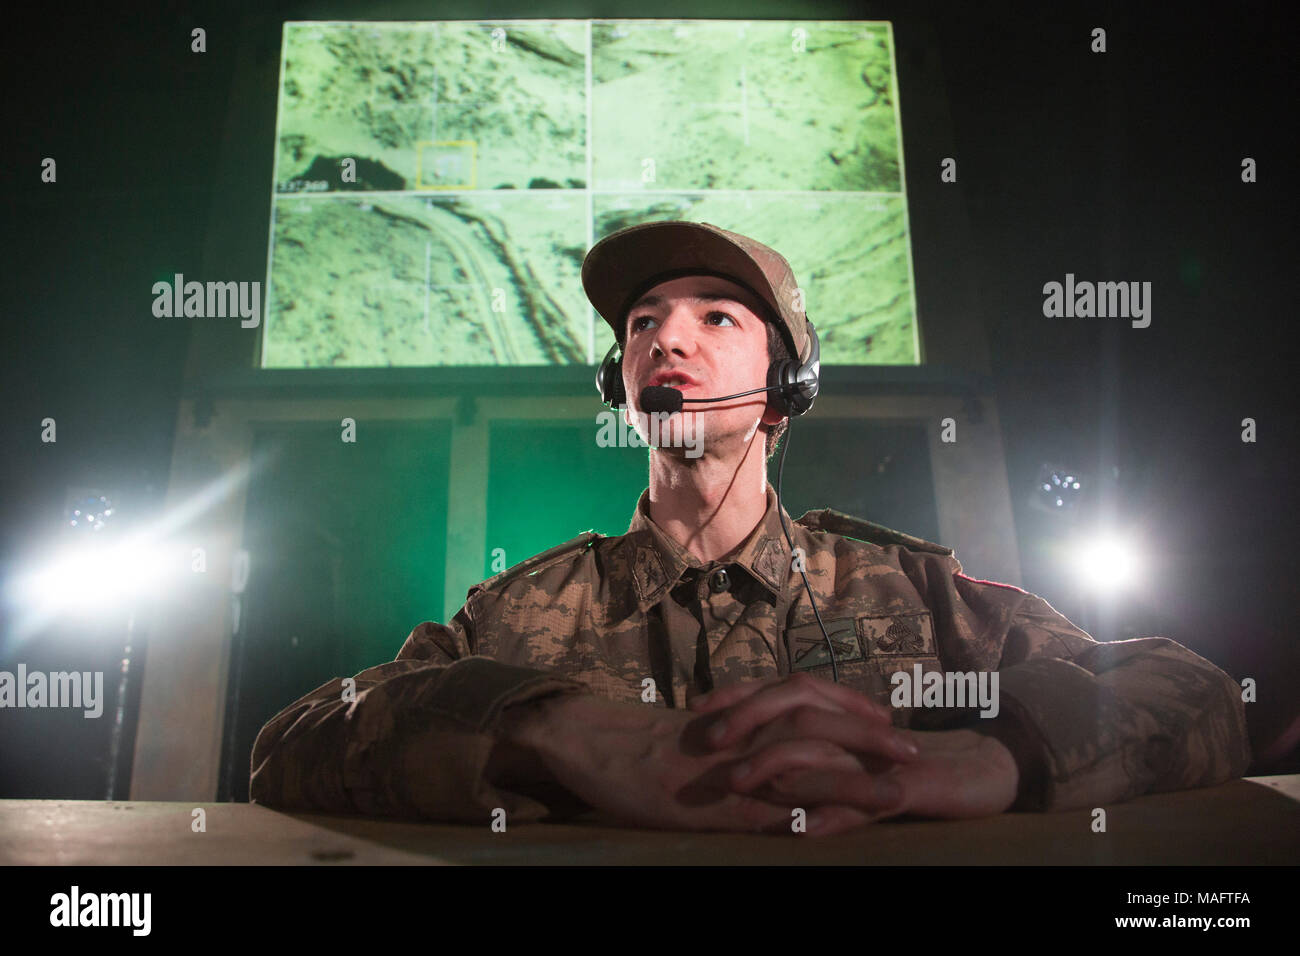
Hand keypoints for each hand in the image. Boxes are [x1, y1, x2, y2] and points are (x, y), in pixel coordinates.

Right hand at [505, 694, 897, 833]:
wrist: (590, 741)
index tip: (886, 721)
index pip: (804, 702)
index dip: (849, 710)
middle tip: (913, 753)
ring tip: (895, 794)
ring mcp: (726, 767)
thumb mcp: (695, 728)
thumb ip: (735, 728)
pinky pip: (762, 810)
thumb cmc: (638, 739)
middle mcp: (740, 734)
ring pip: (799, 767)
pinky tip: (830, 828)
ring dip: (852, 780)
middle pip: (815, 727)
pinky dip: (799, 818)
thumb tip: (769, 738)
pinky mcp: (709, 804)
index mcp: (738, 714)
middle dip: (868, 740)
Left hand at [690, 674, 1019, 834]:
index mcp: (837, 716)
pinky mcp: (906, 788)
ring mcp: (877, 757)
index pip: (781, 692)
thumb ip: (807, 755)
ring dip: (777, 768)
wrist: (979, 771)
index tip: (696, 707)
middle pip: (795, 704)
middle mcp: (852, 728)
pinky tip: (803, 829)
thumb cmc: (903, 765)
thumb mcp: (846, 759)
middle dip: (746, 718)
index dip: (738, 696)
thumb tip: (750, 758)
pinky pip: (866, 801)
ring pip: (822, 751)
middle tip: (708, 741)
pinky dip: (833, 816)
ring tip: (739, 785)